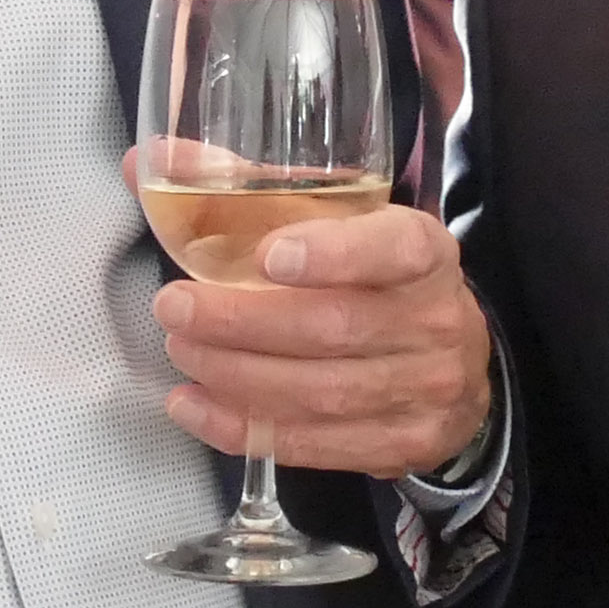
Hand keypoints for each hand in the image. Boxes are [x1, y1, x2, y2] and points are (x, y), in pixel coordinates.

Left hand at [155, 201, 495, 476]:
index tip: (266, 256)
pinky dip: (242, 428)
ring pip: (318, 393)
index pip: (392, 249)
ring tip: (179, 349)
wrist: (456, 362)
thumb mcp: (345, 224)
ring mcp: (423, 392)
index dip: (331, 254)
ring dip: (234, 375)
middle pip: (333, 328)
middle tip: (174, 306)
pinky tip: (194, 406)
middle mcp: (434, 321)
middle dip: (241, 321)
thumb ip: (255, 190)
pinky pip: (313, 445)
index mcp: (425, 252)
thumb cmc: (379, 281)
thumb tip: (153, 159)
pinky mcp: (401, 447)